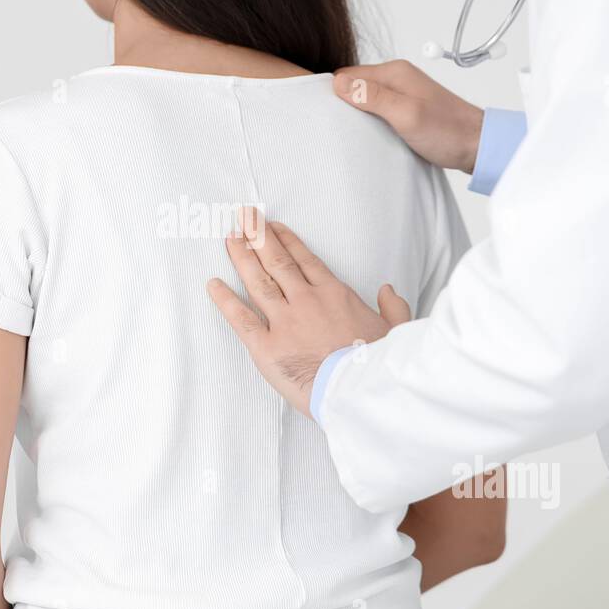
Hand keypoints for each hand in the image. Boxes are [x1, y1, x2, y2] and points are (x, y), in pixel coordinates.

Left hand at [207, 207, 410, 418]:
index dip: (287, 240)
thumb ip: (392, 307)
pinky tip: (213, 284)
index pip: (305, 259)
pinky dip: (225, 300)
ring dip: (242, 257)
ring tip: (230, 237)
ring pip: (258, 281)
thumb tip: (388, 291)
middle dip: (259, 237)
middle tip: (244, 218)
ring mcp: (284, 322)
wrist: (359, 390)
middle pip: (277, 261)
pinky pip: (241, 319)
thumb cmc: (378, 364)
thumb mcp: (394, 330)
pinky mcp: (266, 347)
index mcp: (334, 294)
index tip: (273, 226)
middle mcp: (306, 301)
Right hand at [334, 59, 483, 173]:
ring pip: (364, 99)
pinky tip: (368, 135)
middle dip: (342, 105)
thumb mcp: (406, 115)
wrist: (477, 146)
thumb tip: (339, 84)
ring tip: (350, 133)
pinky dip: (369, 121)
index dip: (333, 94)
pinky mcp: (406, 109)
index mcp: (395, 72)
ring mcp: (402, 93)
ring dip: (356, 115)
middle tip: (335, 128)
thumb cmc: (448, 132)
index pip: (347, 75)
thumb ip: (373, 97)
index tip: (325, 115)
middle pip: (354, 86)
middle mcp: (397, 78)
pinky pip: (377, 110)